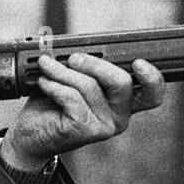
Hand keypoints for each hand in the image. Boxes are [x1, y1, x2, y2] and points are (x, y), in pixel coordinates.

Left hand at [0, 54, 165, 169]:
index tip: (138, 62)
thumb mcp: (75, 82)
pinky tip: (43, 83)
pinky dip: (54, 86)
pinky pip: (72, 97)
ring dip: (63, 72)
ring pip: (90, 86)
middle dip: (94, 64)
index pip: (152, 93)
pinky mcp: (85, 131)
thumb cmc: (53, 106)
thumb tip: (80, 46)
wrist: (31, 136)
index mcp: (124, 103)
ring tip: (47, 69)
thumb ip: (87, 68)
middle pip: (121, 81)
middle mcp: (120, 116)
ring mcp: (104, 126)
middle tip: (72, 58)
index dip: (152, 78)